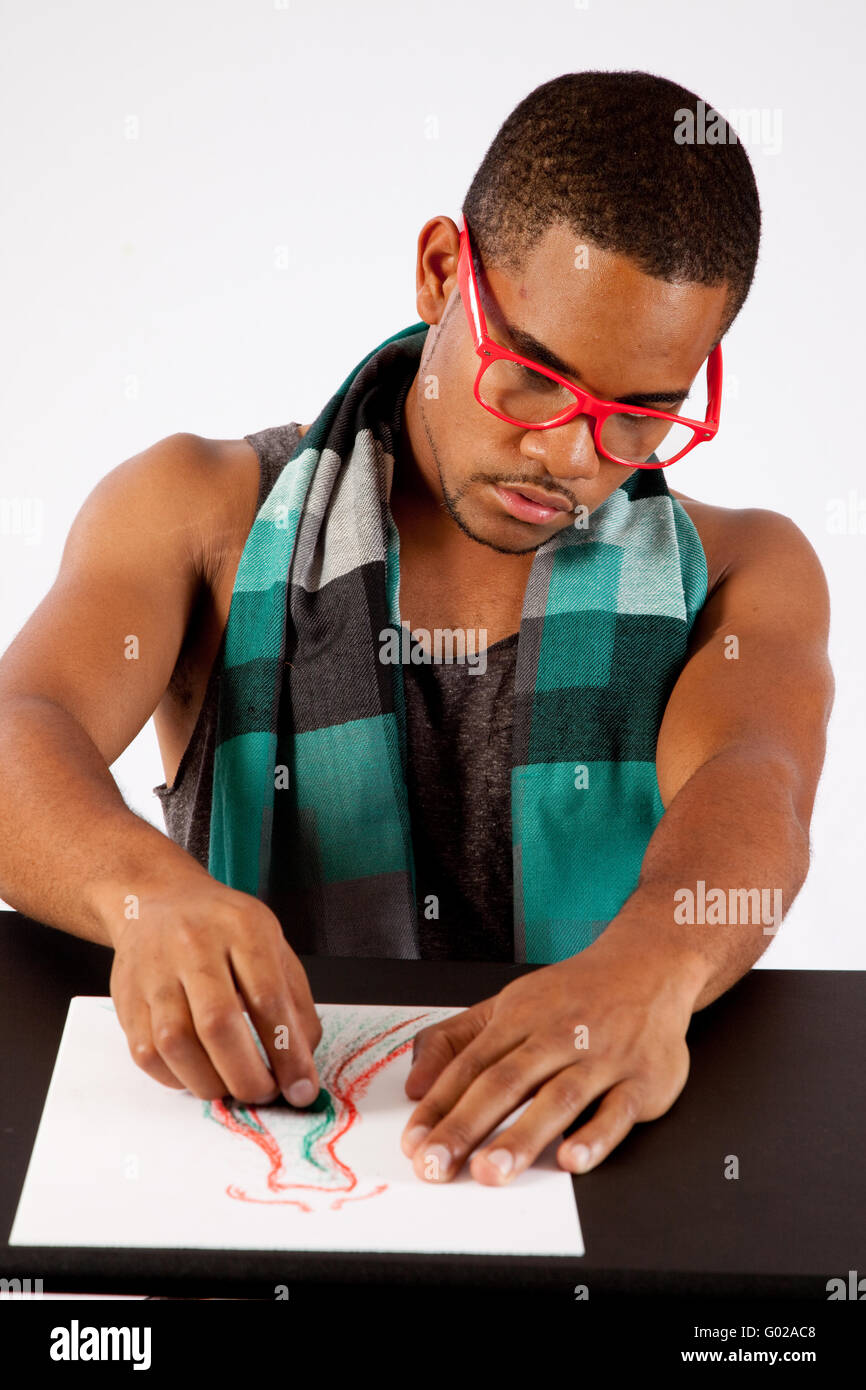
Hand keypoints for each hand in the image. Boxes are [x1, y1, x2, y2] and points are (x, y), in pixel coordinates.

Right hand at [109, 872, 321, 1106]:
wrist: (156, 899)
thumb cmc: (223, 930)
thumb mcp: (273, 946)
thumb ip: (295, 1003)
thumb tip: (302, 1068)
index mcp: (241, 928)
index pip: (267, 998)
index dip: (287, 1053)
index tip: (302, 1088)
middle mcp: (193, 944)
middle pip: (217, 1023)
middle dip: (247, 1076)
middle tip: (265, 1095)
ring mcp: (154, 971)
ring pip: (175, 1043)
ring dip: (210, 1082)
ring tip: (232, 1088)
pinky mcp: (126, 997)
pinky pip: (147, 1053)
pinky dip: (177, 1078)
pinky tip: (198, 1075)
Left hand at [400, 938, 703, 1183]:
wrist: (647, 966)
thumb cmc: (571, 997)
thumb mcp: (507, 1005)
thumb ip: (456, 1042)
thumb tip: (414, 1085)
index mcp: (520, 1018)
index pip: (470, 1065)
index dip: (440, 1105)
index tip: (414, 1143)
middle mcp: (558, 1035)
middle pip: (506, 1082)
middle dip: (467, 1126)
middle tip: (436, 1166)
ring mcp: (603, 1057)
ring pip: (559, 1098)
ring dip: (522, 1136)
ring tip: (491, 1172)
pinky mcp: (642, 1079)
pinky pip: (618, 1109)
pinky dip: (595, 1136)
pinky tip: (571, 1159)